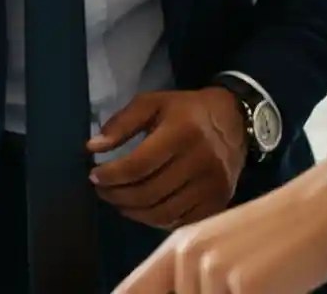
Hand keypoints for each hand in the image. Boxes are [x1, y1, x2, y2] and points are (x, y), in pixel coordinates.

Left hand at [88, 88, 248, 229]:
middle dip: (117, 195)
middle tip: (101, 190)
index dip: (111, 175)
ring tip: (118, 200)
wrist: (234, 121)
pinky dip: (156, 220)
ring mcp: (212, 186)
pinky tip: (143, 209)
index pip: (138, 165)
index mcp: (182, 132)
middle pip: (148, 192)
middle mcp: (201, 162)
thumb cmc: (186, 111)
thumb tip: (92, 147)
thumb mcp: (152, 103)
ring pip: (162, 213)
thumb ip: (121, 124)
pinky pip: (180, 222)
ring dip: (133, 211)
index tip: (94, 175)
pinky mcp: (219, 202)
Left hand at [112, 165, 326, 293]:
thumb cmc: (278, 238)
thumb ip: (187, 279)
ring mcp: (212, 271)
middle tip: (238, 283)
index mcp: (176, 250)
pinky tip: (273, 286)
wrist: (322, 207)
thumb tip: (174, 291)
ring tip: (259, 284)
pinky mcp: (242, 285)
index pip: (129, 291)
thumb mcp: (221, 254)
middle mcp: (186, 258)